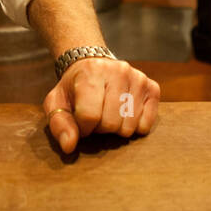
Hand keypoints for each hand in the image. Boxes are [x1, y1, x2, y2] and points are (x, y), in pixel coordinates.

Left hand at [42, 57, 160, 153]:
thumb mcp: (57, 102)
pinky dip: (134, 126)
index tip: (81, 122)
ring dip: (117, 128)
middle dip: (100, 128)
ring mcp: (138, 78)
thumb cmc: (74, 88)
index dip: (83, 128)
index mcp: (91, 72)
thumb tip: (70, 146)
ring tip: (109, 114)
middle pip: (111, 123)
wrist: (93, 65)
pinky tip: (125, 114)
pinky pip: (146, 125)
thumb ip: (59, 124)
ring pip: (129, 126)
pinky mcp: (152, 88)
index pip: (89, 116)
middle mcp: (118, 71)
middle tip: (96, 117)